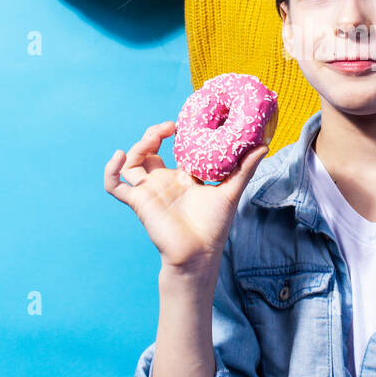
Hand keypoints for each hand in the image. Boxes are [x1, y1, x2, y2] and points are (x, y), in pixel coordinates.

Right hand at [104, 121, 269, 270]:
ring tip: (155, 136)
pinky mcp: (138, 201)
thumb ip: (244, 168)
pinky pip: (115, 185)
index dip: (174, 134)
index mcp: (182, 178)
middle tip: (170, 127)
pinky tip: (120, 155)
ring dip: (138, 145)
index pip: (172, 150)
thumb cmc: (214, 227)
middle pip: (148, 151)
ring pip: (132, 162)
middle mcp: (163, 182)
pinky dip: (111, 170)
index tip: (184, 122)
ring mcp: (149, 191)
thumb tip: (264, 145)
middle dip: (154, 134)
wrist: (199, 255)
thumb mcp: (231, 191)